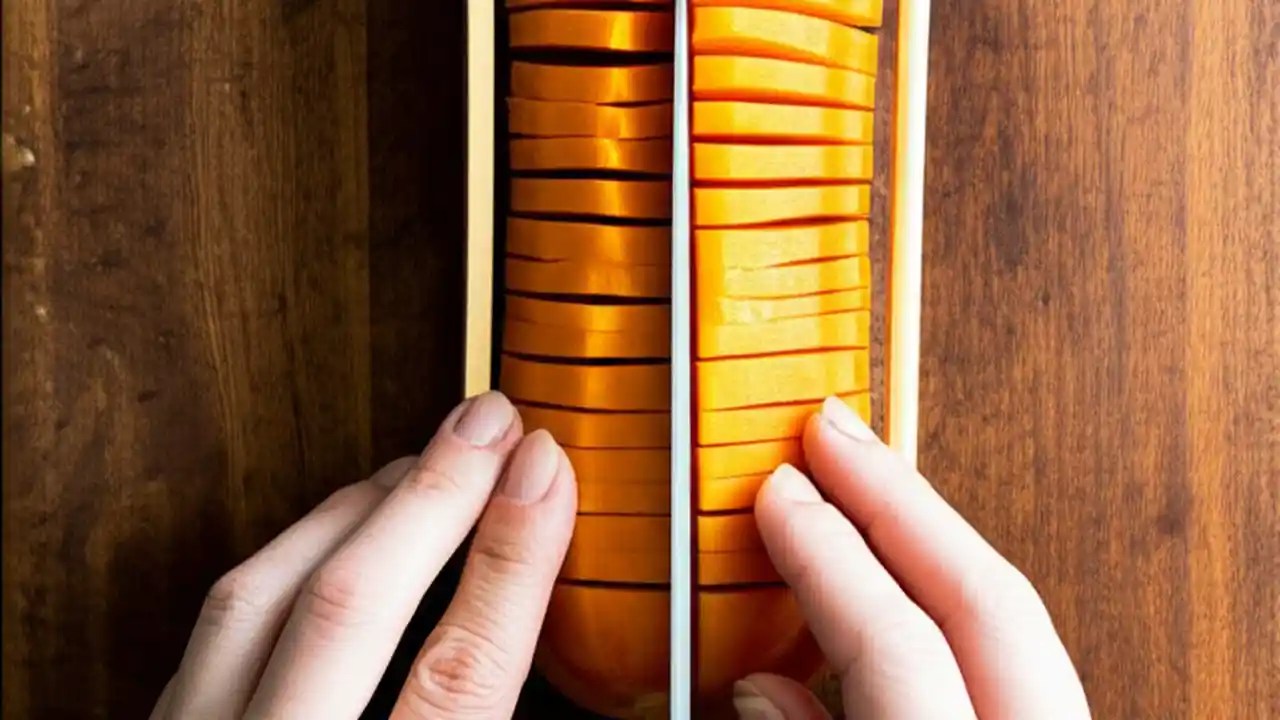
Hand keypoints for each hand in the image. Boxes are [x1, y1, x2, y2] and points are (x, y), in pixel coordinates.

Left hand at [151, 392, 576, 718]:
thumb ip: (473, 703)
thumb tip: (523, 579)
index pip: (459, 677)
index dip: (512, 562)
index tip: (543, 473)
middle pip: (347, 609)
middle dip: (430, 496)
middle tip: (490, 423)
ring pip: (254, 598)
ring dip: (351, 512)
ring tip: (422, 464)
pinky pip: (214, 626)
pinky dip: (284, 560)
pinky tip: (331, 537)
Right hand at [740, 397, 1090, 719]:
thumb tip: (762, 687)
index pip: (897, 640)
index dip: (828, 554)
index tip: (780, 491)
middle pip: (985, 594)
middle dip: (898, 499)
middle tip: (830, 433)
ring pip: (1018, 613)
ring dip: (932, 536)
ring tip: (867, 482)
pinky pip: (1026, 652)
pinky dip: (961, 598)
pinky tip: (910, 576)